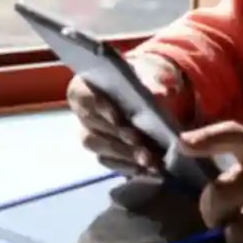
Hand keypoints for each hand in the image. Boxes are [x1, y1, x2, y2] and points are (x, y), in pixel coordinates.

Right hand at [67, 53, 194, 175]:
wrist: (148, 94)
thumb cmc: (142, 78)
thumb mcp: (149, 73)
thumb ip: (153, 81)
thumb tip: (160, 93)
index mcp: (85, 86)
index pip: (84, 97)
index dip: (99, 108)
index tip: (118, 119)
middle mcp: (82, 112)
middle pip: (93, 128)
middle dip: (118, 137)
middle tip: (139, 144)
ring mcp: (90, 134)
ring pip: (100, 148)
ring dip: (124, 155)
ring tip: (148, 160)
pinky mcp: (101, 152)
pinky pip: (110, 162)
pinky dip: (128, 166)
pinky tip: (147, 169)